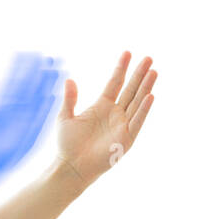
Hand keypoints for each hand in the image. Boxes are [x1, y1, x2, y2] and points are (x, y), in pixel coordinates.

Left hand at [0, 52, 60, 177]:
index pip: (12, 82)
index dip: (20, 68)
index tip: (29, 52)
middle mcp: (12, 113)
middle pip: (27, 88)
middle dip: (38, 72)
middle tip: (50, 56)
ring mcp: (20, 124)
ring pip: (35, 100)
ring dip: (46, 85)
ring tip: (57, 69)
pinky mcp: (26, 137)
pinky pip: (38, 120)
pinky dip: (45, 109)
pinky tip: (53, 95)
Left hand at [56, 51, 156, 186]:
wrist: (71, 165)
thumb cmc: (67, 144)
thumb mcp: (65, 117)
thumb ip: (70, 98)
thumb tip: (69, 79)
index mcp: (101, 106)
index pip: (114, 83)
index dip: (120, 68)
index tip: (127, 53)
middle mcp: (115, 113)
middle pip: (130, 89)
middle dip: (139, 74)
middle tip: (149, 58)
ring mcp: (122, 124)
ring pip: (137, 101)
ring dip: (145, 87)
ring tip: (153, 71)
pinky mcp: (126, 138)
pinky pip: (137, 121)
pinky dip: (144, 109)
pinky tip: (151, 96)